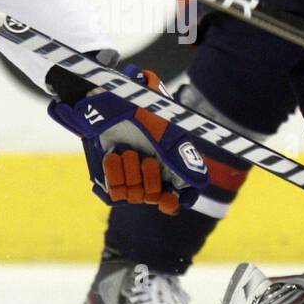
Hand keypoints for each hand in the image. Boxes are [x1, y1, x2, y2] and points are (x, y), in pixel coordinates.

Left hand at [49, 65, 208, 213]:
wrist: (103, 104)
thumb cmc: (137, 110)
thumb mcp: (163, 131)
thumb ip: (181, 157)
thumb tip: (200, 183)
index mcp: (171, 163)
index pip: (181, 194)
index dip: (174, 200)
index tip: (168, 197)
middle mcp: (153, 173)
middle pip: (156, 197)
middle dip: (150, 177)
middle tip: (145, 158)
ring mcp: (131, 177)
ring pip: (135, 196)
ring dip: (130, 171)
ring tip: (125, 150)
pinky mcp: (111, 178)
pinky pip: (116, 192)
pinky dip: (114, 173)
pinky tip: (112, 155)